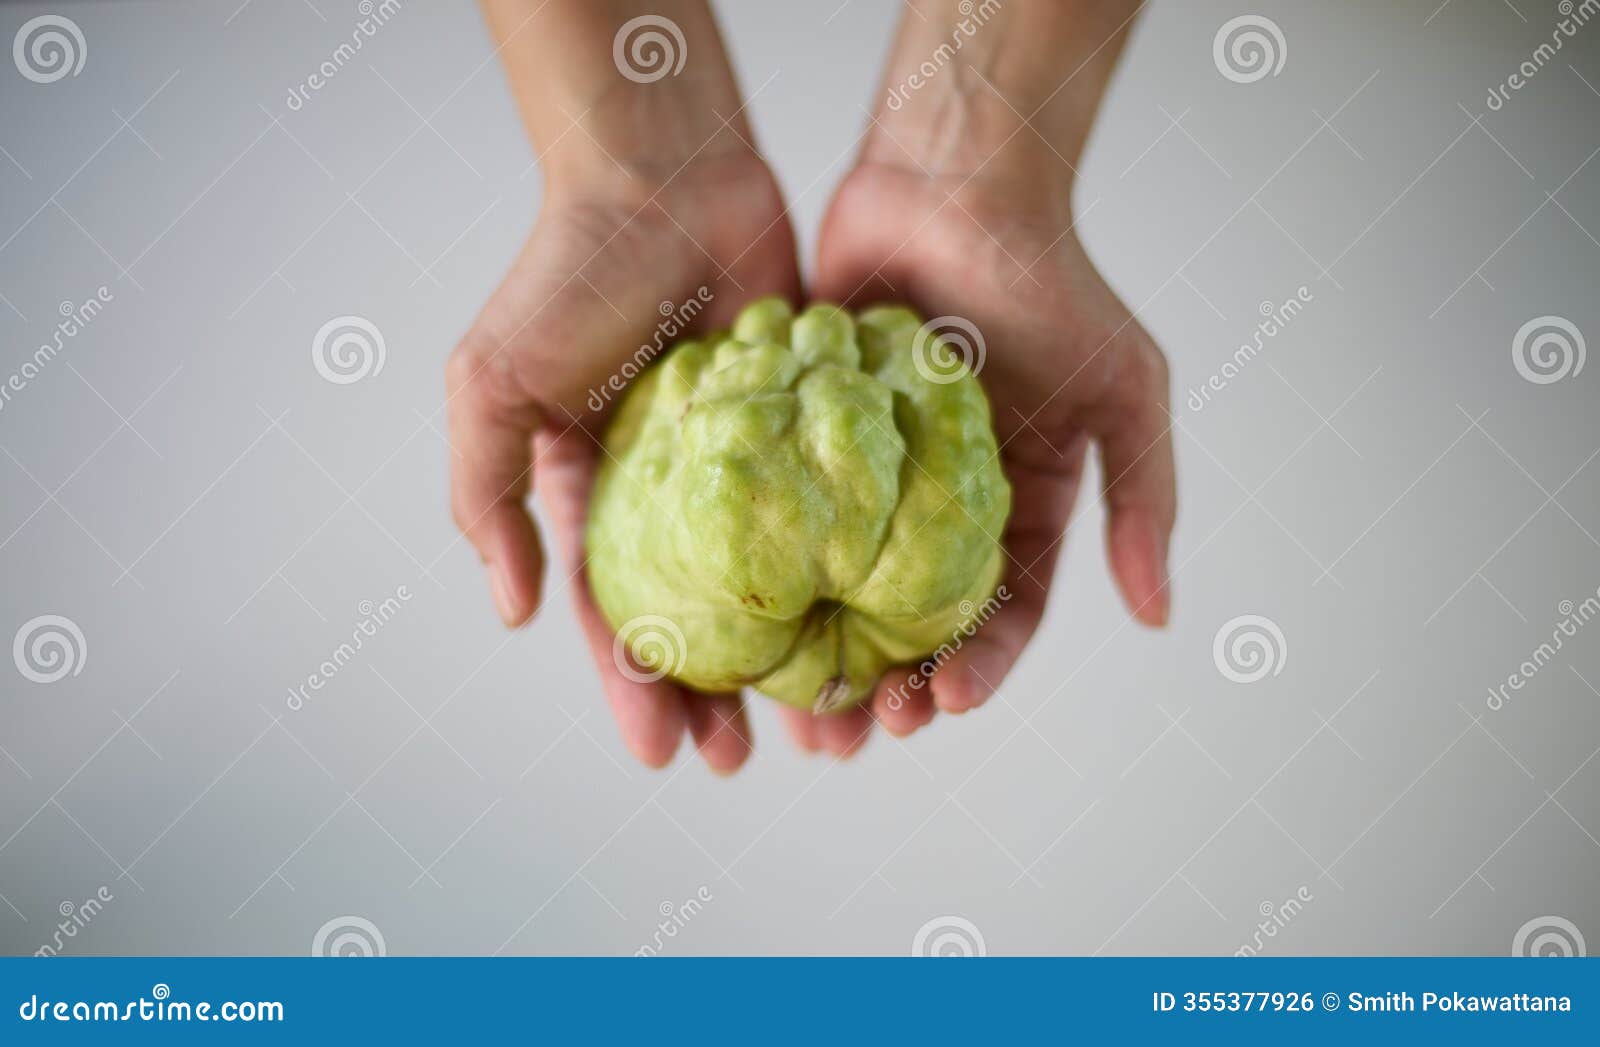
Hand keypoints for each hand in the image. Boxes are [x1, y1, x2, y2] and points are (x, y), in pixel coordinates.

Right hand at [451, 2, 801, 773]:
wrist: (668, 172)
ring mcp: (750, 466)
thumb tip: (514, 613)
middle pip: (708, 621)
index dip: (636, 690)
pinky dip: (857, 577)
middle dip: (723, 699)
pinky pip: (840, 516)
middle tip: (751, 763)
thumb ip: (486, 498)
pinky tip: (883, 632)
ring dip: (799, 659)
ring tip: (830, 724)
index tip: (664, 755)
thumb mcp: (492, 386)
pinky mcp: (812, 428)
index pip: (618, 617)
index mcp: (597, 497)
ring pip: (784, 586)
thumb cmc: (569, 275)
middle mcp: (678, 495)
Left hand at [794, 0, 1172, 751]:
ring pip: (839, 592)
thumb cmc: (1045, 281)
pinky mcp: (807, 444)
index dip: (976, 669)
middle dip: (891, 686)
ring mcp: (869, 479)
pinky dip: (768, 577)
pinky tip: (743, 626)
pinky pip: (784, 523)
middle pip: (911, 624)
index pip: (1001, 614)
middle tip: (858, 732)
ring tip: (799, 713)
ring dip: (824, 657)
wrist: (950, 186)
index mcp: (1018, 508)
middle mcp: (940, 506)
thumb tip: (1158, 614)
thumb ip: (1142, 500)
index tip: (943, 706)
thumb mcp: (1123, 391)